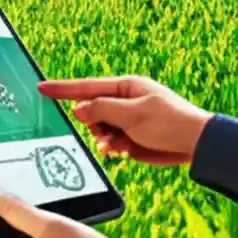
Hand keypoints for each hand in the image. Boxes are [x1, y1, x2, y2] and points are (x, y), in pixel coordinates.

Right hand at [38, 75, 213, 166]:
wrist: (196, 144)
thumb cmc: (170, 122)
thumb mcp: (132, 114)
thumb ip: (102, 110)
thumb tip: (78, 108)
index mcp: (125, 87)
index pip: (86, 87)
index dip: (63, 89)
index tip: (41, 88)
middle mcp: (124, 102)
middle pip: (91, 110)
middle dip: (91, 122)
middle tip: (103, 131)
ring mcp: (128, 119)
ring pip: (98, 128)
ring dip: (102, 138)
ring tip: (116, 145)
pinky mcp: (132, 137)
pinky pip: (110, 141)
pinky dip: (112, 146)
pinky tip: (122, 151)